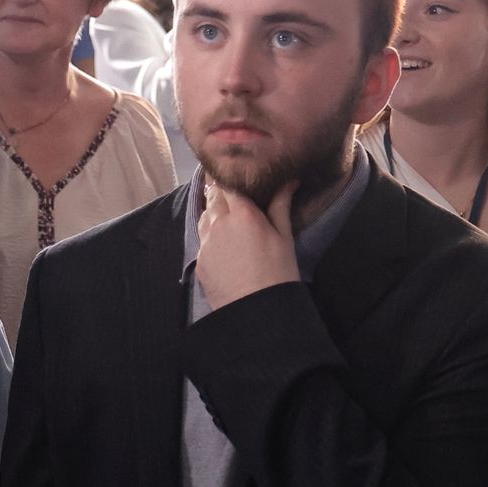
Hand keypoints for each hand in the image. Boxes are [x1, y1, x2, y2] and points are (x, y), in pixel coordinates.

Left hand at [196, 181, 298, 309]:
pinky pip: (202, 239)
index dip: (230, 177)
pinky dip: (210, 235)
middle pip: (213, 196)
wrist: (256, 313)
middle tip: (231, 191)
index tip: (234, 173)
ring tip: (226, 216)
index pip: (229, 184)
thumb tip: (288, 180)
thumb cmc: (278, 273)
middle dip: (220, 192)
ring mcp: (205, 243)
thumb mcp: (285, 238)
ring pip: (204, 216)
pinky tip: (223, 244)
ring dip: (213, 212)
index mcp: (243, 214)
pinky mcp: (199, 261)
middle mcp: (219, 223)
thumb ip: (281, 206)